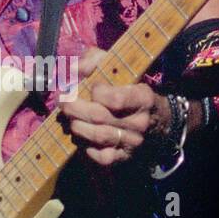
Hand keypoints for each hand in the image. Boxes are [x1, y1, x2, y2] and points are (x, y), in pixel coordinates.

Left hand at [59, 47, 171, 167]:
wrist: (156, 120)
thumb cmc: (130, 88)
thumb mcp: (119, 67)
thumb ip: (95, 60)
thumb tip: (74, 69)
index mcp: (143, 98)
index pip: (115, 99)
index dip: (97, 92)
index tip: (92, 87)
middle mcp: (140, 122)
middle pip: (99, 117)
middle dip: (74, 108)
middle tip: (62, 101)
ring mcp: (133, 142)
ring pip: (97, 136)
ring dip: (76, 125)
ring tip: (69, 117)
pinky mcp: (124, 157)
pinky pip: (100, 156)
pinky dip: (85, 146)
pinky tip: (80, 134)